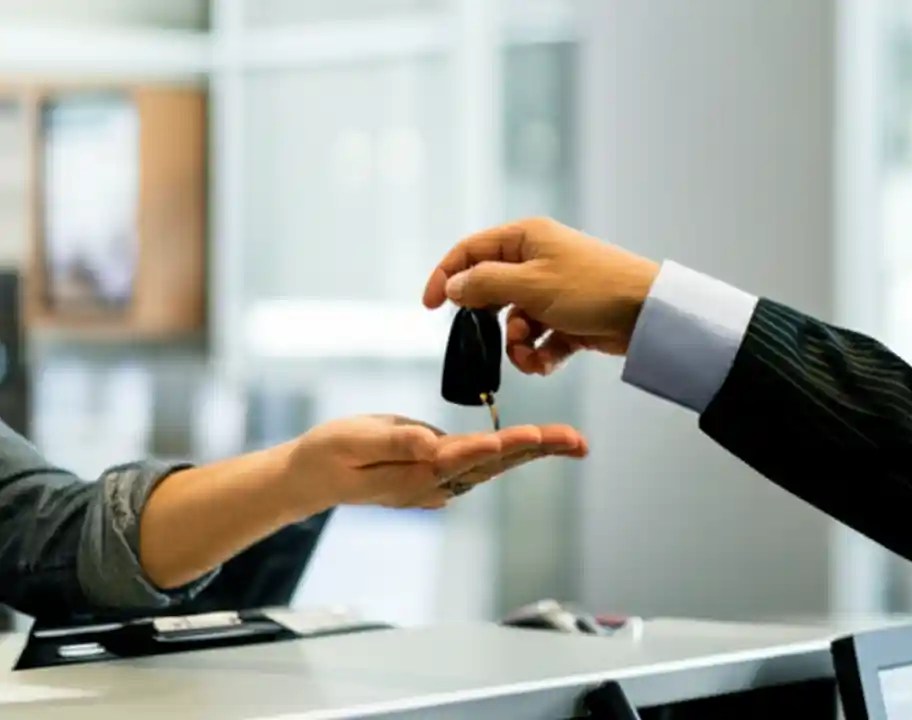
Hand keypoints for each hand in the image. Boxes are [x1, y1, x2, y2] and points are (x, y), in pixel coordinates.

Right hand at [282, 414, 586, 512]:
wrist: (314, 475)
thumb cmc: (330, 455)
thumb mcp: (354, 443)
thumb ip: (394, 443)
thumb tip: (430, 446)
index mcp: (416, 473)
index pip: (462, 458)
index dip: (493, 448)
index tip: (522, 437)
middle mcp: (436, 482)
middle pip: (494, 464)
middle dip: (537, 450)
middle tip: (576, 441)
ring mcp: (441, 480)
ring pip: (496, 463)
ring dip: (536, 450)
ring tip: (574, 440)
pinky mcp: (441, 469)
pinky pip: (486, 460)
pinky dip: (516, 449)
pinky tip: (541, 441)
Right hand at [423, 217, 659, 374]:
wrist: (647, 314)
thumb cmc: (591, 289)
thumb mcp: (530, 285)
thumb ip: (484, 285)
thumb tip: (452, 286)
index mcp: (526, 239)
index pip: (471, 251)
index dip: (446, 275)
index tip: (430, 306)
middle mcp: (537, 261)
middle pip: (492, 291)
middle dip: (489, 321)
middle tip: (492, 337)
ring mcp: (554, 292)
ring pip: (514, 322)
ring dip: (516, 344)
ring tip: (529, 354)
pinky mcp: (569, 320)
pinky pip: (539, 340)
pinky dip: (538, 355)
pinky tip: (545, 363)